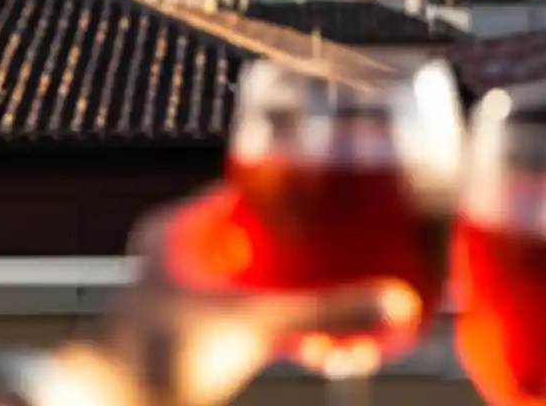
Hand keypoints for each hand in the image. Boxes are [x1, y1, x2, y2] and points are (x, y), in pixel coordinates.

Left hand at [0, 189, 419, 405]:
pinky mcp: (207, 338)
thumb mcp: (253, 322)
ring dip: (312, 305)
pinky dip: (296, 336)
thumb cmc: (153, 355)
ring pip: (272, 288)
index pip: (257, 190)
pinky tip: (332, 352)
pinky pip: (265, 325)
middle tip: (362, 258)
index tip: (345, 195)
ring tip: (355, 321)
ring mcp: (200, 300)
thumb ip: (324, 311)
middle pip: (273, 242)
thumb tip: (392, 303)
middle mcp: (192, 257)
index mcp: (188, 229)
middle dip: (319, 259)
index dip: (303, 192)